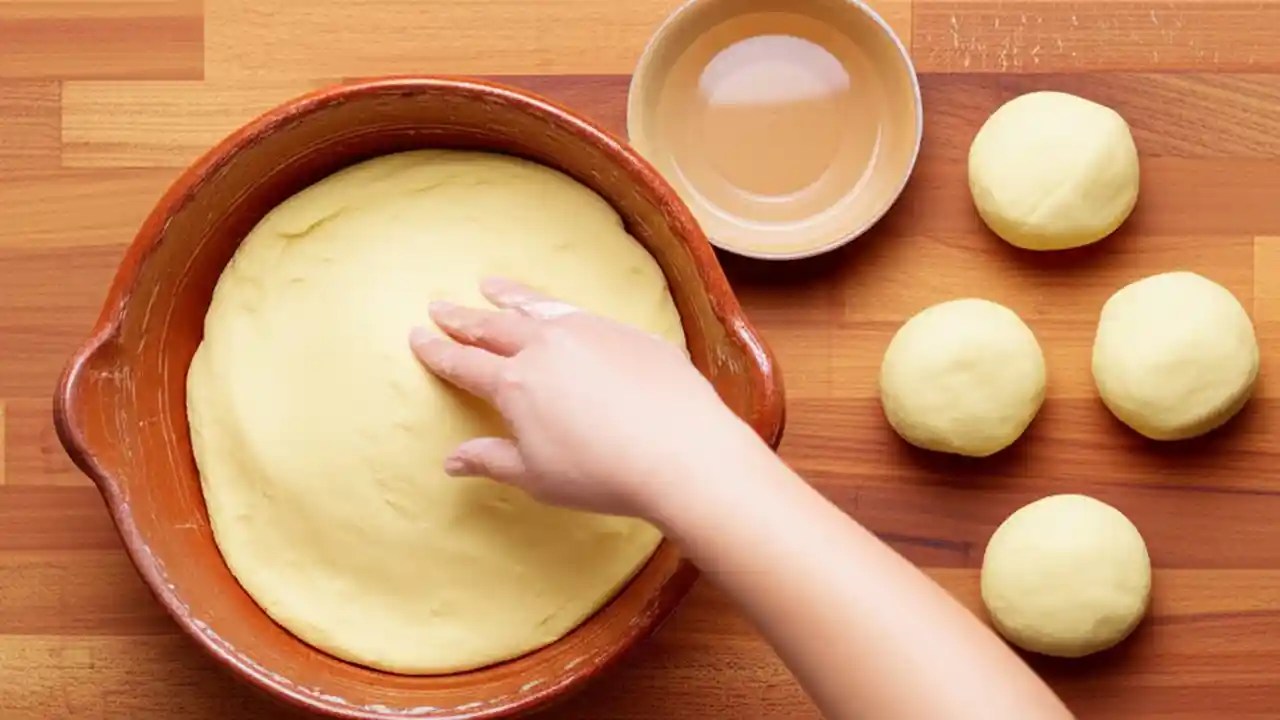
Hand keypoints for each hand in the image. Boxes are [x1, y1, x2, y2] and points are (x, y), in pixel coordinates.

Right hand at [410, 278, 756, 517]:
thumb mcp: (538, 477)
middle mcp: (546, 348)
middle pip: (493, 327)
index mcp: (515, 384)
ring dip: (508, 297)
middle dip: (463, 317)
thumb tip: (452, 460)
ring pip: (537, 308)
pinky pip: (579, 313)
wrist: (682, 452)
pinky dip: (555, 307)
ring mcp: (588, 332)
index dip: (437, 351)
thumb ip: (493, 460)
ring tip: (490, 285)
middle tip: (439, 305)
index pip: (464, 363)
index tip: (417, 336)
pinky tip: (555, 310)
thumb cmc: (603, 475)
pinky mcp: (626, 332)